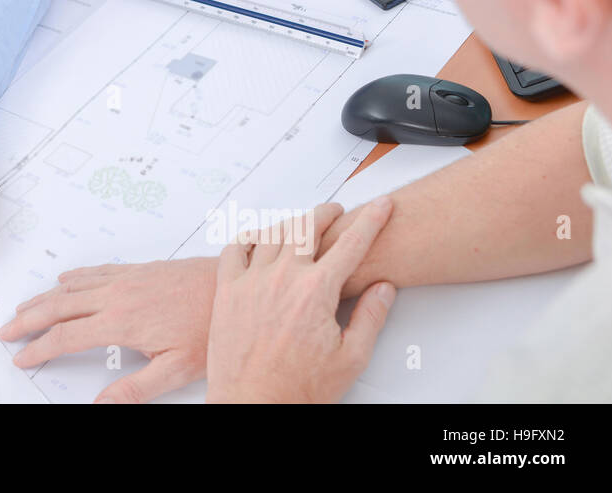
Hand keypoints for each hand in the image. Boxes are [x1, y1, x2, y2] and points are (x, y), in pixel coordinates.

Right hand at [0, 257, 217, 402]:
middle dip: (28, 319)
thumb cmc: (210, 323)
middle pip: (58, 306)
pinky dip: (73, 277)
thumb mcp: (177, 369)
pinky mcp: (137, 269)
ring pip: (71, 286)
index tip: (22, 356)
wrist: (231, 285)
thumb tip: (101, 405)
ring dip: (43, 297)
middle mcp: (117, 294)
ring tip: (24, 307)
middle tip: (7, 329)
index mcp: (121, 321)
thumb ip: (135, 388)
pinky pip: (94, 270)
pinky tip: (65, 279)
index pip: (66, 336)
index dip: (39, 348)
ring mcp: (126, 278)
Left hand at [205, 198, 396, 402]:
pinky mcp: (227, 290)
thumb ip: (371, 318)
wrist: (254, 405)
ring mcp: (251, 281)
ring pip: (273, 233)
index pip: (351, 244)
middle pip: (307, 226)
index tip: (381, 206)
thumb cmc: (298, 388)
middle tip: (337, 213)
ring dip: (292, 223)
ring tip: (303, 225)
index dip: (370, 221)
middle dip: (327, 213)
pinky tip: (259, 239)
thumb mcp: (351, 359)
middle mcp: (282, 278)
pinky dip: (249, 238)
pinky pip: (234, 249)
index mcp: (316, 291)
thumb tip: (383, 289)